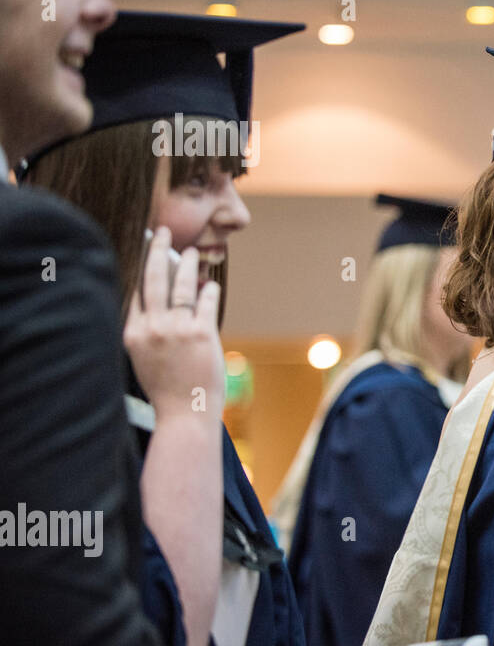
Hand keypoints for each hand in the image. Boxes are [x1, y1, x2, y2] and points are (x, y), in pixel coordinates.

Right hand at [124, 227, 225, 422]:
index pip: (134, 290)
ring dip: (188, 265)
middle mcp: (152, 327)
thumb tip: (156, 302)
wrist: (185, 412)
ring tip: (191, 253)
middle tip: (163, 233)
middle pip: (153, 278)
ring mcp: (177, 328)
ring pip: (181, 285)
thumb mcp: (142, 358)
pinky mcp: (201, 332)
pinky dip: (208, 290)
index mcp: (132, 333)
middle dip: (158, 251)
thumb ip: (146, 330)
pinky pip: (205, 301)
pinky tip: (210, 284)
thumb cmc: (166, 388)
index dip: (138, 266)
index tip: (142, 248)